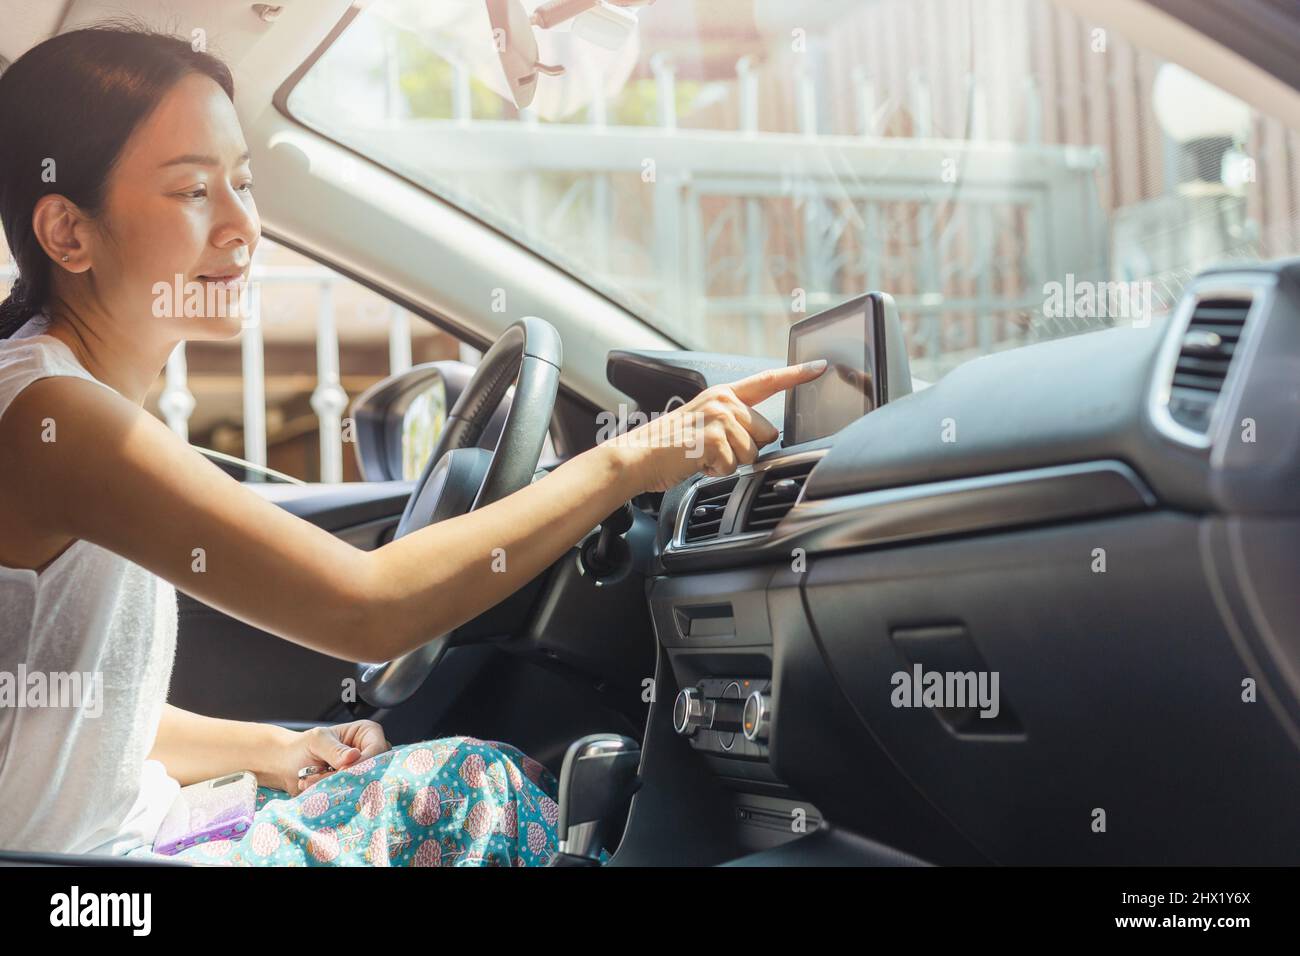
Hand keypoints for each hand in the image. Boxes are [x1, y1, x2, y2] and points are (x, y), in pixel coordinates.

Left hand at [262, 719, 390, 793]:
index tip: (341, 770)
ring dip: (338, 788)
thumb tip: (353, 756)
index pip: (377, 748)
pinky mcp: (355, 790)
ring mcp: (364, 773)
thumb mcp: (317, 742)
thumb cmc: (303, 747)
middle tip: (322, 778)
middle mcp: (370, 753)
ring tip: (311, 782)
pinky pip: (354, 798)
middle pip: (374, 769)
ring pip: (364, 786)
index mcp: (366, 733)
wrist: (288, 767)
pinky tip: (317, 790)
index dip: (362, 762)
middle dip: (348, 777)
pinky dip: (336, 797)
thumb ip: (334, 750)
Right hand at [602, 360, 827, 493]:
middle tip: (715, 451)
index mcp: (723, 394)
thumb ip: (734, 422)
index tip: (820, 366)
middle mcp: (723, 401)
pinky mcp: (714, 438)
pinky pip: (734, 465)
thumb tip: (764, 436)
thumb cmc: (669, 445)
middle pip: (767, 433)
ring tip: (704, 457)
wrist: (639, 455)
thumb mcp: (704, 423)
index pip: (767, 381)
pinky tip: (698, 463)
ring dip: (730, 462)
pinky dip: (717, 471)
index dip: (796, 375)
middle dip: (746, 449)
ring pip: (752, 452)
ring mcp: (719, 418)